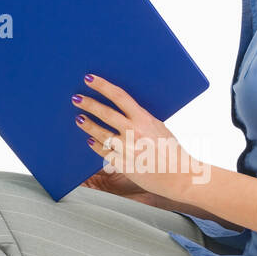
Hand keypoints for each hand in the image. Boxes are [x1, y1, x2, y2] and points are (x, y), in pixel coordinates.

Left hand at [71, 73, 199, 201]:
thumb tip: (125, 109)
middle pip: (106, 113)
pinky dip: (96, 145)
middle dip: (89, 104)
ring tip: (79, 119)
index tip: (90, 79)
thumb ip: (142, 119)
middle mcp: (135, 132)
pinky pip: (104, 152)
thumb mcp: (159, 128)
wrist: (180, 176)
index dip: (103, 86)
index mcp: (145, 119)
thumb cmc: (172, 151)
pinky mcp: (123, 164)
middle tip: (76, 98)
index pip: (119, 96)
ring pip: (101, 133)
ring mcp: (127, 149)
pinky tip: (90, 140)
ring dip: (88, 125)